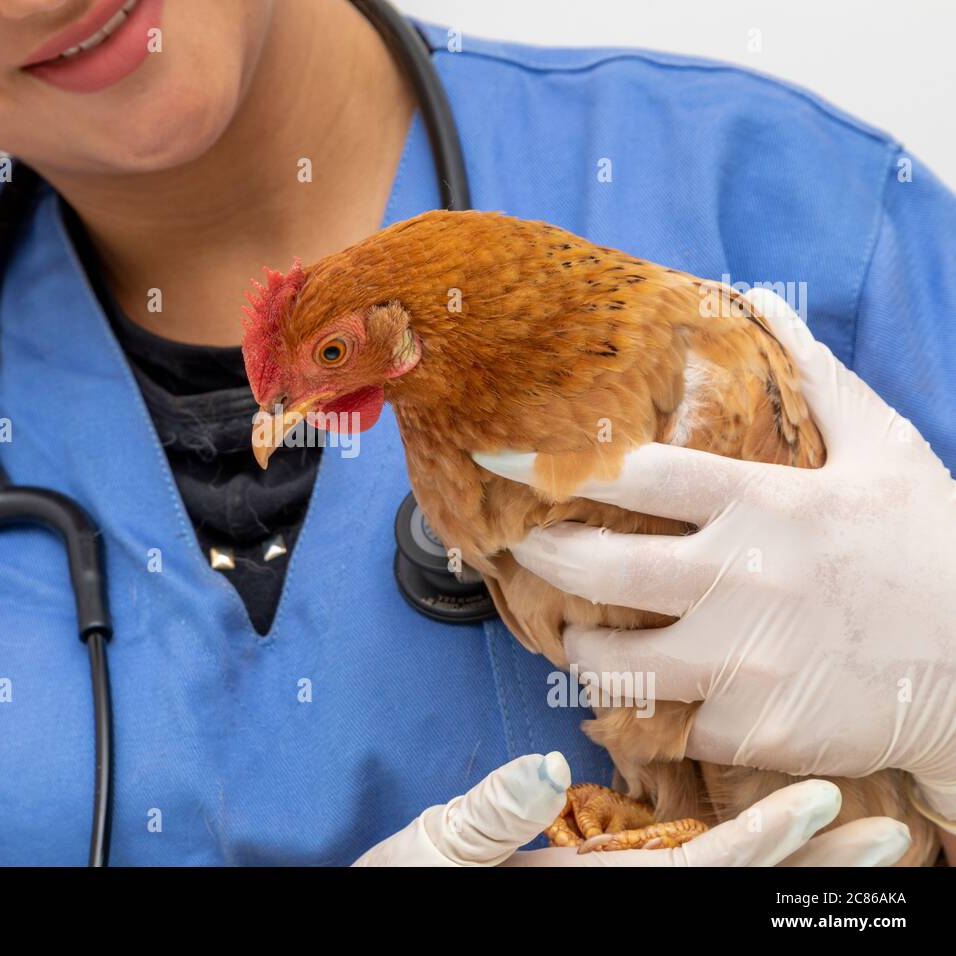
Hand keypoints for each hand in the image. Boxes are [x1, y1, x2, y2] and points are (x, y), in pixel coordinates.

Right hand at [353, 751, 910, 865]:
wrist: (391, 911)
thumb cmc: (401, 887)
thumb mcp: (429, 852)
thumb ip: (488, 815)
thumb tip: (547, 766)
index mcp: (579, 894)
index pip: (693, 874)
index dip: (762, 842)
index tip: (826, 803)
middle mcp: (611, 908)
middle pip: (732, 897)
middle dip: (814, 870)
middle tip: (893, 835)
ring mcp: (612, 908)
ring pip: (722, 898)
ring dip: (796, 874)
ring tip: (866, 843)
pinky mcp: (601, 900)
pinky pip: (691, 891)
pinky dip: (748, 875)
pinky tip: (785, 857)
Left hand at [473, 288, 955, 817]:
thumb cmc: (935, 553)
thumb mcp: (886, 454)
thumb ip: (820, 384)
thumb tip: (771, 311)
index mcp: (763, 506)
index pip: (634, 477)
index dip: (554, 464)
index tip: (501, 460)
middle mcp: (738, 581)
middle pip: (596, 568)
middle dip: (546, 558)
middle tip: (533, 550)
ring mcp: (740, 662)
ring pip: (609, 662)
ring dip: (581, 649)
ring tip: (583, 635)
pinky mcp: (752, 728)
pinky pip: (668, 722)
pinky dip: (655, 710)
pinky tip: (658, 691)